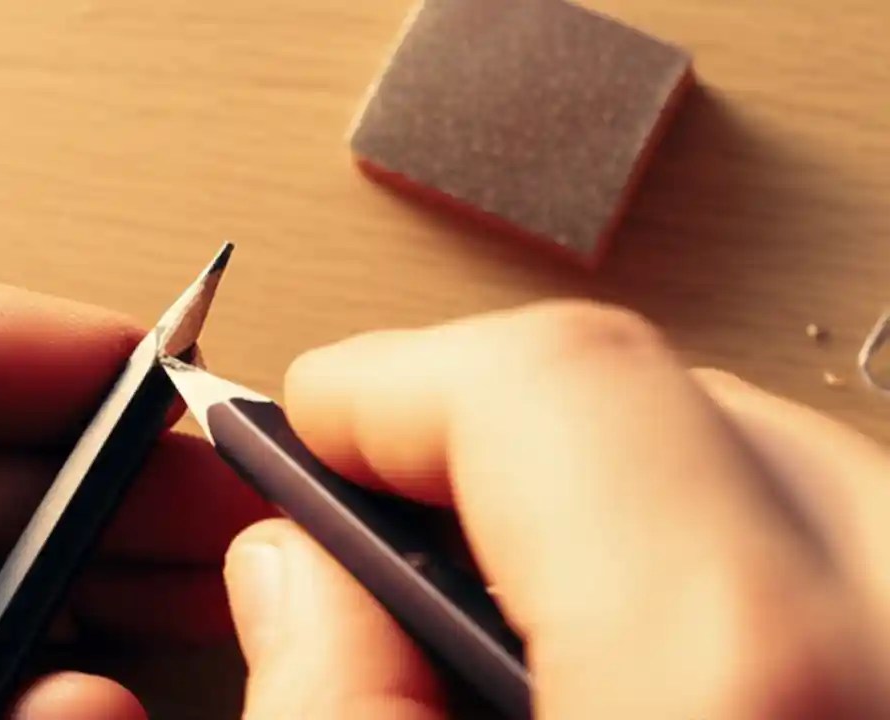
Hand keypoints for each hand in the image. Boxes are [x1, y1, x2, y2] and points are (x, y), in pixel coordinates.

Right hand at [226, 301, 889, 718]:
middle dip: (515, 438)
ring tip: (516, 594)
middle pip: (692, 403)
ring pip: (789, 469)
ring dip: (630, 500)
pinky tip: (650, 649)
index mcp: (754, 687)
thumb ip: (332, 711)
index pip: (564, 384)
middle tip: (399, 507)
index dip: (404, 382)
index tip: (327, 420)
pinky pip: (864, 554)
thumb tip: (299, 579)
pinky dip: (737, 564)